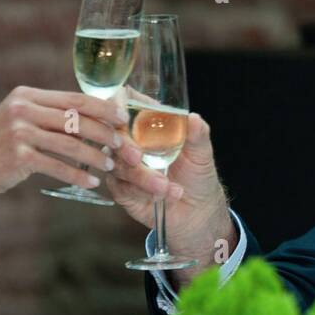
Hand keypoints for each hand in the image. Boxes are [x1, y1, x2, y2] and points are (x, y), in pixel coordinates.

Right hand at [0, 86, 123, 201]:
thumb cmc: (1, 145)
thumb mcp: (21, 119)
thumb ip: (51, 114)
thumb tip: (96, 115)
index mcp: (26, 95)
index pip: (74, 98)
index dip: (103, 108)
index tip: (123, 117)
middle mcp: (22, 109)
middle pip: (76, 119)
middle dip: (105, 132)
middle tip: (122, 145)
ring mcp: (18, 132)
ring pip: (70, 143)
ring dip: (95, 156)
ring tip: (110, 165)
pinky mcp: (18, 156)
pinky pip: (57, 166)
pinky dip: (78, 175)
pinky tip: (91, 182)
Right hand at [105, 111, 233, 271]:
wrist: (196, 212)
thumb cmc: (198, 176)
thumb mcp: (202, 153)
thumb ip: (198, 134)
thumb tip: (193, 118)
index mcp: (150, 124)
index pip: (126, 103)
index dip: (119, 103)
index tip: (124, 114)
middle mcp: (132, 141)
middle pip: (113, 134)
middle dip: (125, 146)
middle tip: (139, 158)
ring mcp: (123, 164)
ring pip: (118, 163)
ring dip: (142, 177)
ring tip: (167, 187)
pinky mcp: (120, 188)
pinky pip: (121, 186)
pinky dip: (141, 191)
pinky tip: (160, 196)